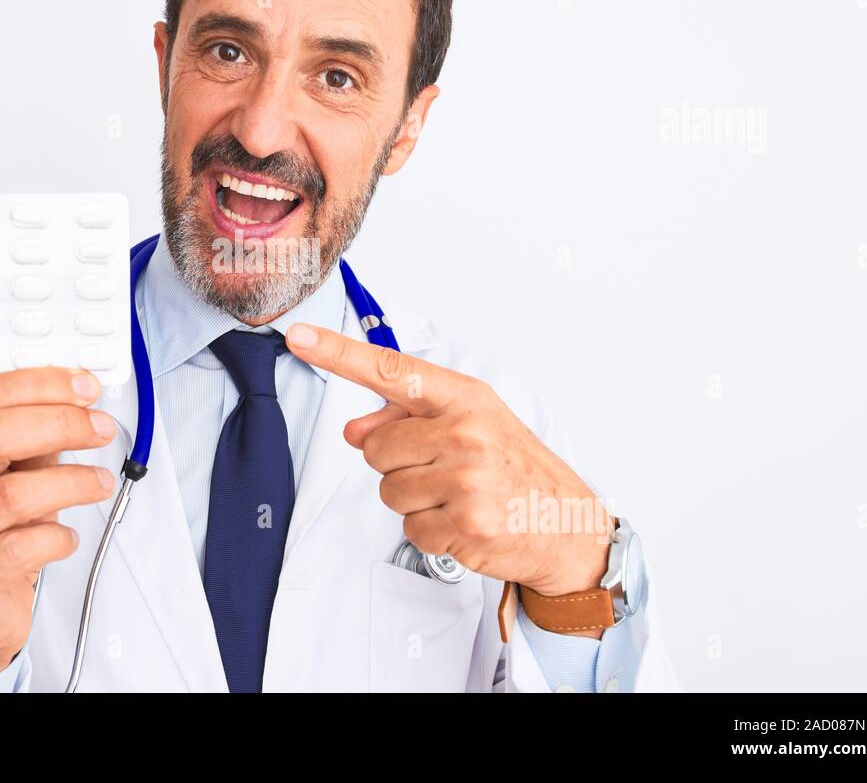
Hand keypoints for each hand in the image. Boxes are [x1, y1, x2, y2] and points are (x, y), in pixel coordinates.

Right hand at [0, 367, 118, 687]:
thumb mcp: (9, 479)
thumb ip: (34, 442)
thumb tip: (79, 401)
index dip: (40, 386)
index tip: (86, 387)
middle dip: (58, 424)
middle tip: (100, 429)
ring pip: (10, 494)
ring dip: (70, 482)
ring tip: (100, 483)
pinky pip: (18, 549)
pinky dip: (56, 537)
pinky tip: (68, 537)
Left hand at [286, 323, 611, 603]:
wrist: (569, 525)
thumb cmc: (515, 468)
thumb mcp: (470, 427)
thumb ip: (408, 421)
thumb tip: (354, 429)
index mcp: (465, 398)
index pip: (391, 370)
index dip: (338, 353)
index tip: (298, 335)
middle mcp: (465, 432)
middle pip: (374, 447)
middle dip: (396, 463)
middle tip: (443, 470)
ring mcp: (466, 479)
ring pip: (388, 489)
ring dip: (414, 500)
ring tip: (458, 496)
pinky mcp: (465, 524)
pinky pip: (410, 526)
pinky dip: (431, 530)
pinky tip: (465, 522)